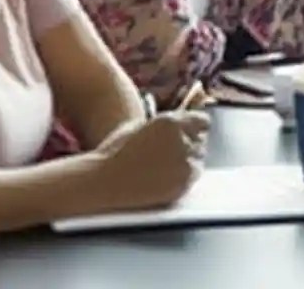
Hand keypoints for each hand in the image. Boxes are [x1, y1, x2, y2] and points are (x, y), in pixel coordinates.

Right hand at [92, 112, 210, 211]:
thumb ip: (164, 123)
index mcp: (170, 123)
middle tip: (170, 152)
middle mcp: (182, 140)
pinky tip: (164, 177)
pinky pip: (193, 175)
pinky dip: (184, 175)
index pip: (202, 121)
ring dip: (188, 160)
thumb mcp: (138, 126)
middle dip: (190, 143)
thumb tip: (181, 121)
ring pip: (199, 158)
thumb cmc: (114, 153)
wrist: (102, 182)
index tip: (189, 133)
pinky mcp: (184, 182)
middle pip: (201, 140)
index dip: (194, 127)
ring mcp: (185, 163)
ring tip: (163, 166)